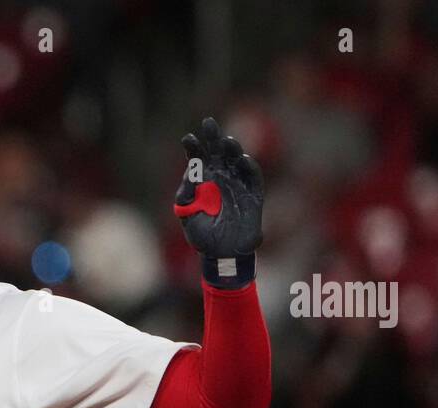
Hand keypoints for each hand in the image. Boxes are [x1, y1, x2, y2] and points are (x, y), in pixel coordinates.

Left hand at [173, 117, 263, 286]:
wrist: (222, 254)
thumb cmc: (202, 235)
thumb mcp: (187, 215)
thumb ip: (185, 196)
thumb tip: (190, 173)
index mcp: (203, 180)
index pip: (198, 158)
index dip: (194, 147)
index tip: (188, 139)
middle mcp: (221, 177)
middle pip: (218, 152)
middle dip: (214, 137)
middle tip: (209, 123)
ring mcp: (237, 183)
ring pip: (236, 160)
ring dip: (233, 149)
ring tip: (226, 141)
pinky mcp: (253, 194)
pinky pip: (252, 177)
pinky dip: (249, 167)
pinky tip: (243, 159)